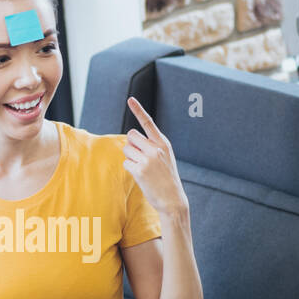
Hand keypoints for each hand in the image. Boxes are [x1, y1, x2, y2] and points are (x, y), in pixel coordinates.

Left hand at [123, 97, 188, 216]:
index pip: (148, 123)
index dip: (138, 110)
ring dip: (130, 157)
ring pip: (127, 149)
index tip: (130, 99)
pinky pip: (126, 163)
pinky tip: (140, 176)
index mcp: (163, 143)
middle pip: (131, 135)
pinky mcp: (140, 171)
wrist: (173, 199)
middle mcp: (156, 149)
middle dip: (132, 144)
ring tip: (142, 167)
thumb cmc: (167, 178)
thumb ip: (152, 146)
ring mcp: (148, 159)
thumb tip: (131, 139)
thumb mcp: (165, 157)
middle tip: (139, 157)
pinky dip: (130, 168)